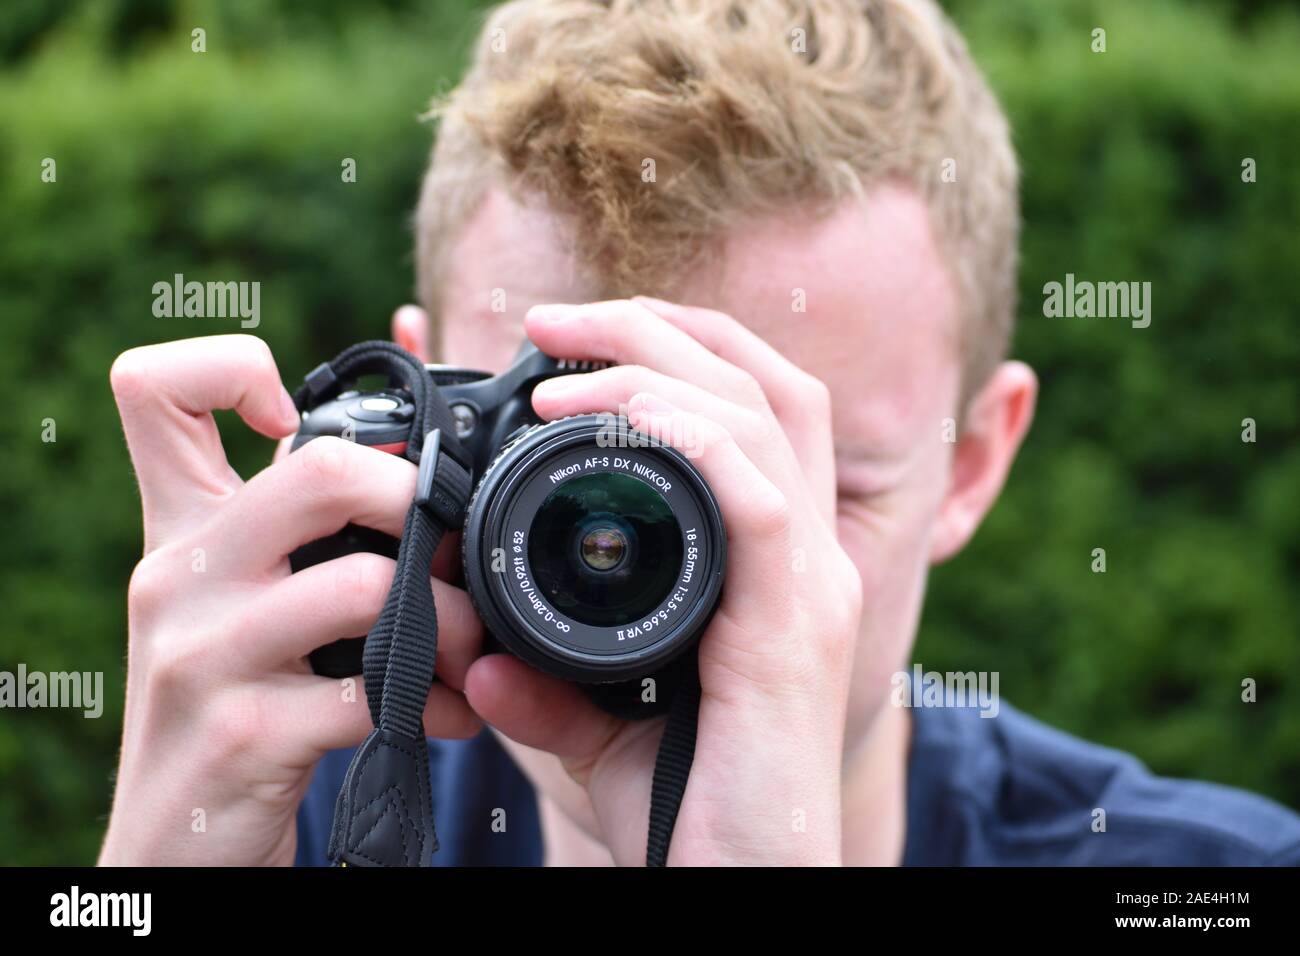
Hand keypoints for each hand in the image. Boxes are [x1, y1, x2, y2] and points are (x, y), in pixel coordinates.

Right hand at [100, 335, 481, 865]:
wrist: (177, 842)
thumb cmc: (237, 701)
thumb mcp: (245, 600)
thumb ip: (309, 521)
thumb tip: (413, 394)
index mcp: (181, 531)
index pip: (153, 388)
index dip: (229, 366)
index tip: (293, 417)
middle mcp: (180, 576)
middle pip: (318, 470)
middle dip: (416, 500)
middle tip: (442, 551)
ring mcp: (206, 655)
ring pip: (367, 585)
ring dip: (453, 623)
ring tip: (469, 654)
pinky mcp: (247, 732)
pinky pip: (377, 693)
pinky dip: (440, 705)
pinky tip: (450, 717)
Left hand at [464, 299, 861, 865]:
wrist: (735, 890)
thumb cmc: (685, 817)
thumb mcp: (599, 734)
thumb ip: (546, 687)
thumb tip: (476, 657)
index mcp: (770, 563)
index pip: (750, 409)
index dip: (668, 350)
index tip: (559, 345)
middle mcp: (807, 557)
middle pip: (766, 381)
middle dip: (660, 326)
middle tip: (550, 319)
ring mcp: (810, 584)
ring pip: (764, 415)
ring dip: (658, 364)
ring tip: (555, 361)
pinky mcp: (795, 625)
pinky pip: (761, 495)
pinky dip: (690, 437)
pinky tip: (618, 418)